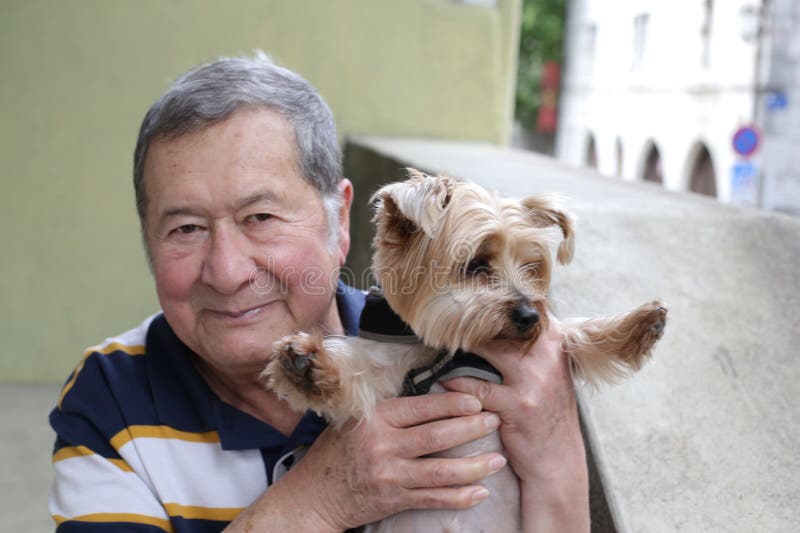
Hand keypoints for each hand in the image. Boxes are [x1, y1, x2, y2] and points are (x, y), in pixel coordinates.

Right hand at [228, 392, 506, 531]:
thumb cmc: (335, 452)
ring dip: (474, 466)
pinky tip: (480, 492)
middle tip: (495, 421)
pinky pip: (434, 498)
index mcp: (375, 419)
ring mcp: (390, 475)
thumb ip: (387, 409)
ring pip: (441, 471)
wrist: (314, 495)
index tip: (476, 400)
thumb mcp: (354, 420)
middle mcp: (383, 446)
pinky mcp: (394, 500)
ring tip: (498, 459)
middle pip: (438, 436)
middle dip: (472, 429)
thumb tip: (427, 389)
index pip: (421, 407)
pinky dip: (459, 496)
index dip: (452, 403)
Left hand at [443, 320, 589, 531]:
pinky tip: (442, 380)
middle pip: (504, 324)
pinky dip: (455, 384)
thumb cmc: (549, 412)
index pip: (524, 311)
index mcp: (556, 343)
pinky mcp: (516, 405)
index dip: (497, 302)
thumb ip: (534, 345)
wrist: (559, 459)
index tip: (471, 298)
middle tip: (448, 316)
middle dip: (474, 320)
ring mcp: (534, 381)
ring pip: (488, 350)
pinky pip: (476, 388)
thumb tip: (501, 316)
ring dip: (461, 346)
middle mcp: (548, 357)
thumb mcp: (552, 372)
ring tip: (440, 341)